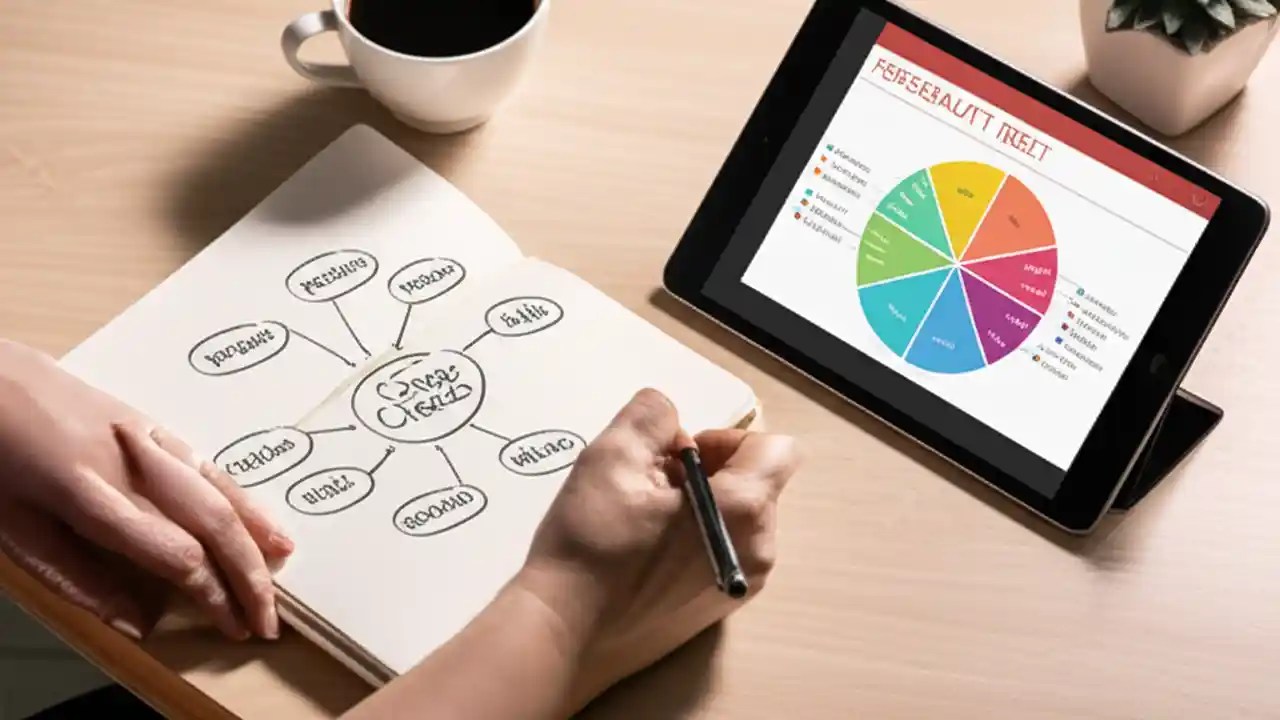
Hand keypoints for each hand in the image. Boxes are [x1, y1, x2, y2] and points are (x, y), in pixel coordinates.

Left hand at [0, 340, 293, 640]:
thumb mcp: (15, 531)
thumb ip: (77, 579)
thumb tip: (139, 622)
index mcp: (89, 498)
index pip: (175, 554)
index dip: (212, 595)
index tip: (235, 628)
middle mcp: (132, 467)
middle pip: (212, 524)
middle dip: (249, 577)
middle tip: (268, 620)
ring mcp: (149, 441)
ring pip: (220, 491)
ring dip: (257, 538)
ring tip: (284, 572)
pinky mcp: (155, 426)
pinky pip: (211, 466)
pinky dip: (245, 497)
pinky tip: (265, 521)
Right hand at [519, 388, 798, 710]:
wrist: (564, 636)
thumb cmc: (590, 548)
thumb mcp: (611, 457)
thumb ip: (651, 416)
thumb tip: (670, 420)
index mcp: (743, 511)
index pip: (774, 448)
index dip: (727, 438)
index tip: (680, 454)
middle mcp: (757, 552)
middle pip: (756, 484)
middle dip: (709, 470)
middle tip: (651, 482)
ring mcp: (740, 585)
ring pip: (737, 519)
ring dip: (698, 504)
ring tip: (642, 516)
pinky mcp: (716, 609)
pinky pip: (722, 552)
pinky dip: (692, 538)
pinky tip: (644, 548)